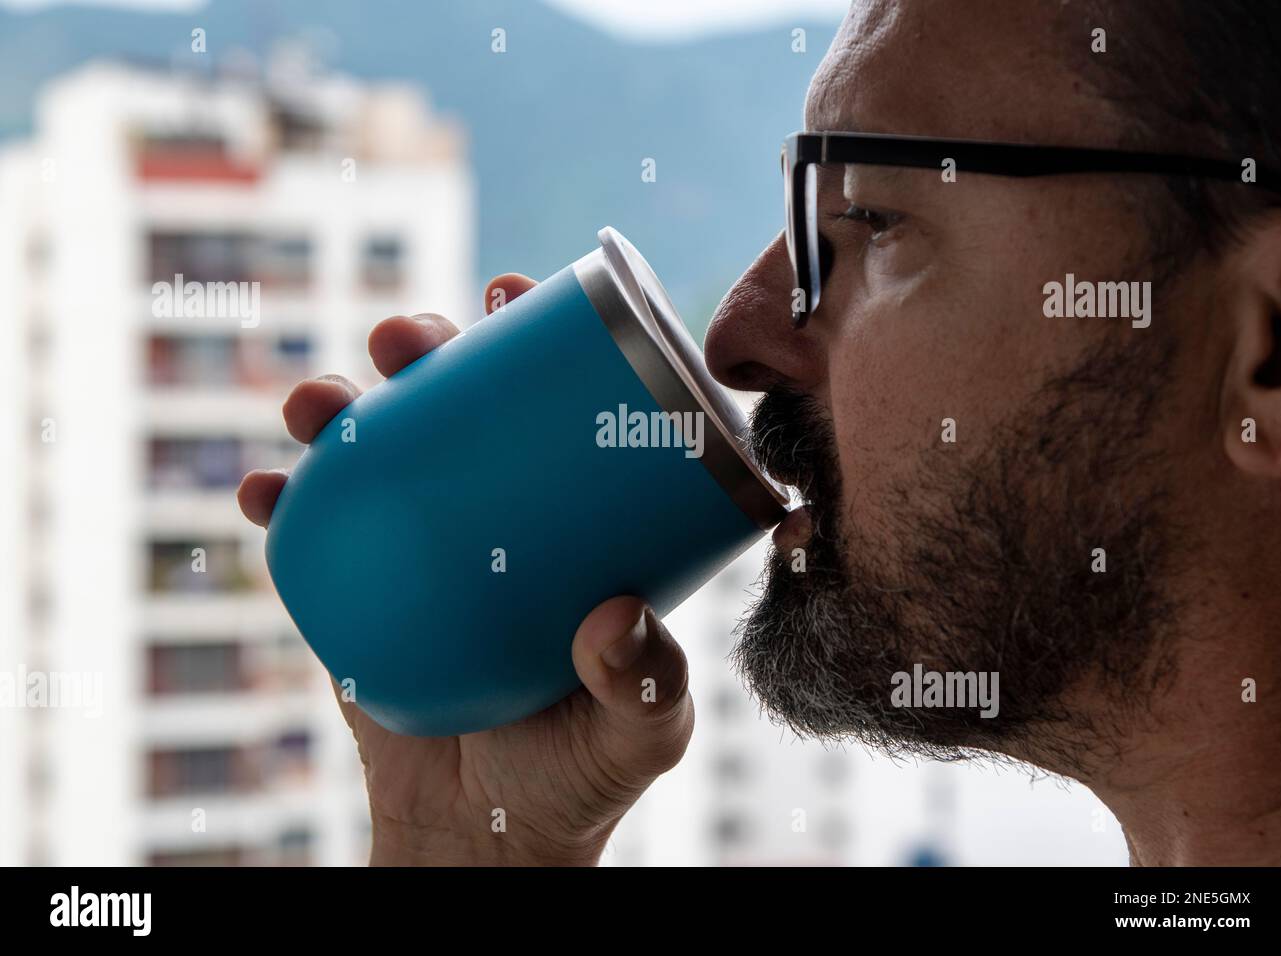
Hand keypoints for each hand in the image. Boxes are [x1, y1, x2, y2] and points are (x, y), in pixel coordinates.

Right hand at [237, 274, 693, 865]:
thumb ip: (648, 682)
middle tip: (406, 339)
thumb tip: (613, 616)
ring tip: (317, 402)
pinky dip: (278, 503)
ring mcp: (420, 551)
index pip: (554, 404)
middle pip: (452, 405)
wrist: (489, 835)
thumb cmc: (582, 772)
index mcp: (569, 520)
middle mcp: (492, 518)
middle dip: (421, 348)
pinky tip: (262, 491)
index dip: (531, 337)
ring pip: (372, 451)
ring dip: (335, 406)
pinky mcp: (359, 594)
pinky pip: (309, 535)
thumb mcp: (642, 729)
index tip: (510, 293)